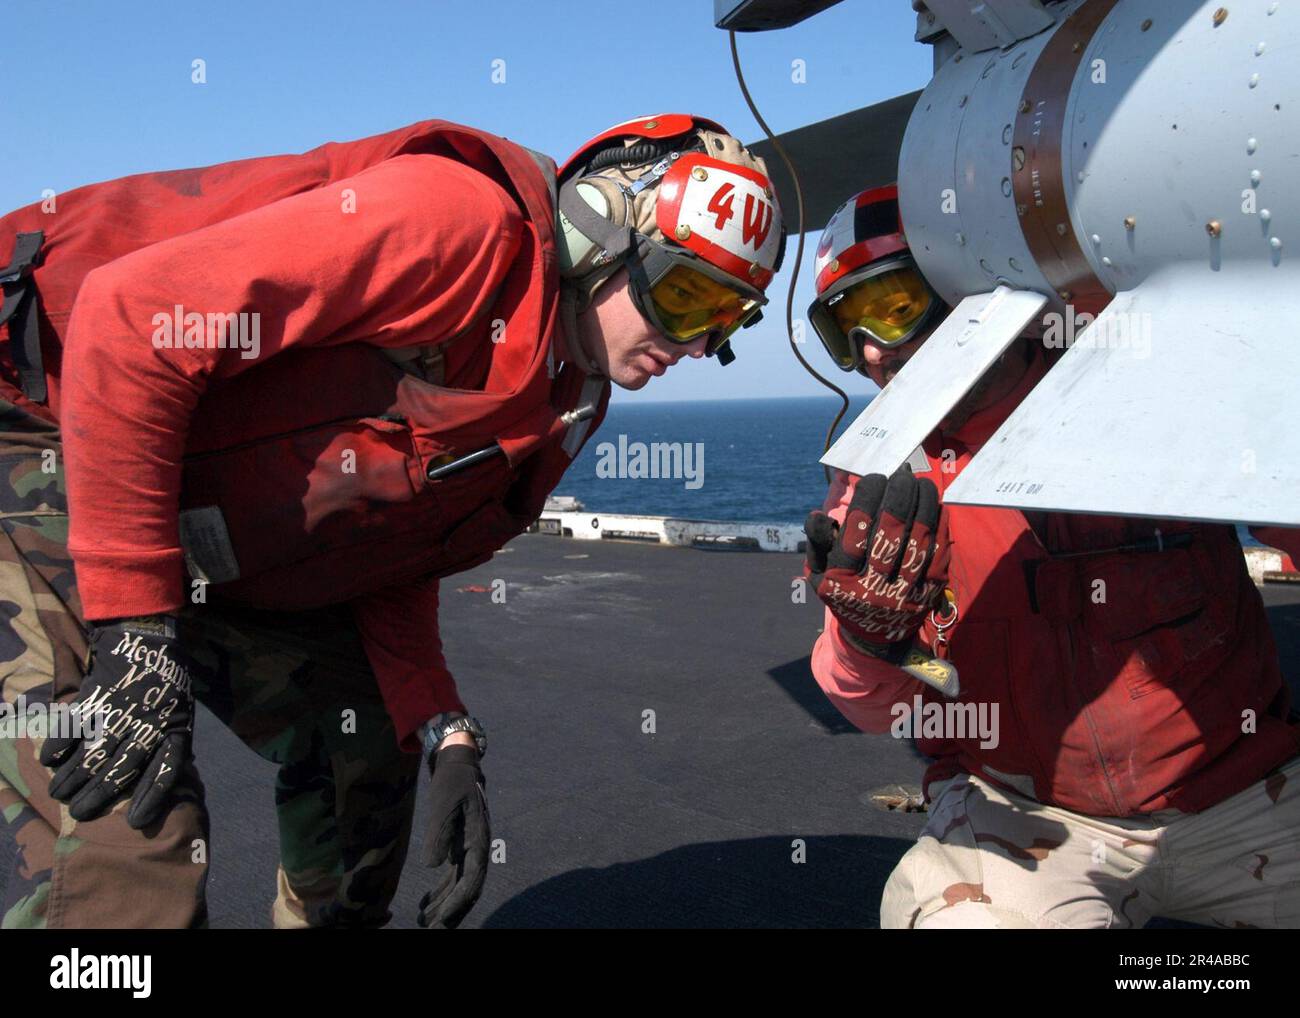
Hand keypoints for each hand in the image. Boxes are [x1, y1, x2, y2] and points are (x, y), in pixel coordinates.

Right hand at [40, 615, 196, 828]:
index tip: (135, 823)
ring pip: (93, 754)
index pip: (165, 771)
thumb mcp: (181, 714)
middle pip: (121, 769)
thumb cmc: (166, 684)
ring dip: (72, 778)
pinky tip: (48, 760)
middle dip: (97, 796)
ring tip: (58, 794)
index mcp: (173, 730)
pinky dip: (58, 745)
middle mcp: (148, 725)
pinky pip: (73, 728)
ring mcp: (121, 711)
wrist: (145, 639)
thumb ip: (170, 746)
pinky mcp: (96, 697)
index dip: (150, 798)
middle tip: (77, 814)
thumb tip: (157, 785)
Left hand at [419, 743, 489, 928]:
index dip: (459, 901)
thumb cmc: (451, 782)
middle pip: (469, 888)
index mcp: (478, 840)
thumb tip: (433, 866)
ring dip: (445, 905)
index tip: (443, 920)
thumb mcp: (443, 805)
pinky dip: (441, 892)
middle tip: (431, 929)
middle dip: (452, 911)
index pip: (472, 878)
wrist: (458, 764)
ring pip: (460, 885)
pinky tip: (426, 903)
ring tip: (424, 921)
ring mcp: (469, 848)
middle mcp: (477, 848)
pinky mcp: (460, 846)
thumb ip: (439, 834)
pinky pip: (453, 876)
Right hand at [805, 465, 948, 660]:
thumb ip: (816, 540)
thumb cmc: (843, 591)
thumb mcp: (819, 571)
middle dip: (898, 497)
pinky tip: (935, 505)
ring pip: (918, 541)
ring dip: (923, 506)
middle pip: (891, 534)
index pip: (855, 533)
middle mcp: (873, 589)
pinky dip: (939, 526)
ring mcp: (904, 594)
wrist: (875, 637)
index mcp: (841, 581)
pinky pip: (938, 555)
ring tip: (921, 484)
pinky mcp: (928, 594)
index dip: (867, 499)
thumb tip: (819, 515)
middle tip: (901, 475)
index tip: (873, 478)